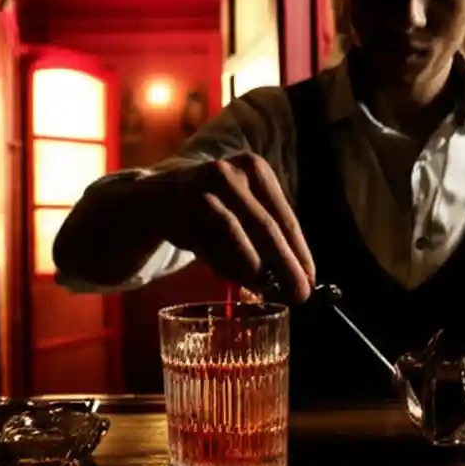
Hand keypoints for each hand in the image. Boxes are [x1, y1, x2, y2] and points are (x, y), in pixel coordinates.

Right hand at [139, 153, 315, 301]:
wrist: (154, 201)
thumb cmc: (207, 213)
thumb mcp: (240, 216)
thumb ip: (264, 243)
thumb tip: (294, 283)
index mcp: (256, 169)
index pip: (286, 219)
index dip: (300, 254)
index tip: (311, 282)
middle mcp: (233, 172)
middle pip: (267, 227)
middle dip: (286, 267)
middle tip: (299, 296)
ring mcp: (204, 185)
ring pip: (237, 234)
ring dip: (254, 269)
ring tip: (266, 291)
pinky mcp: (182, 203)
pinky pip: (208, 241)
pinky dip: (224, 264)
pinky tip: (234, 278)